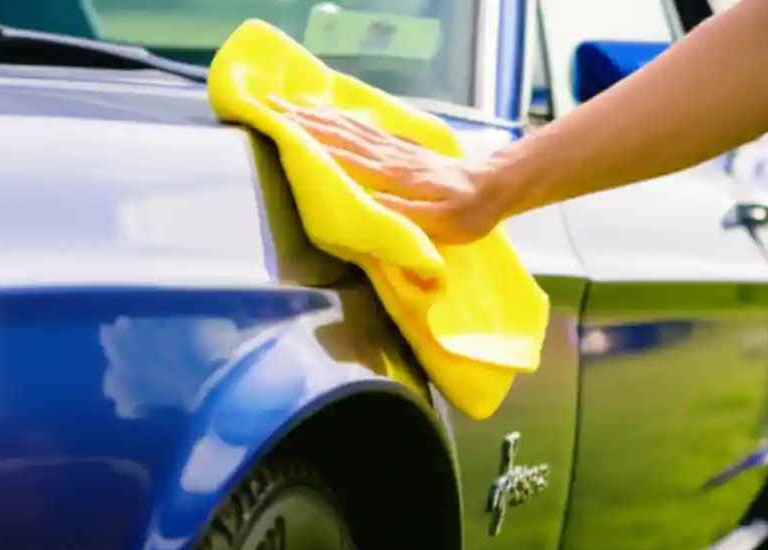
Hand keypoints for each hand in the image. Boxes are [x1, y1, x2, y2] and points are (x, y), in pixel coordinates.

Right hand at [269, 97, 504, 243]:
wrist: (495, 186)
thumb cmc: (468, 214)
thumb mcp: (441, 224)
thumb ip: (404, 214)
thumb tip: (367, 205)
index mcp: (396, 177)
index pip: (349, 158)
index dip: (316, 146)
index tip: (285, 132)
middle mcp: (392, 157)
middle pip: (343, 136)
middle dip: (307, 123)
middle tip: (273, 109)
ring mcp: (397, 149)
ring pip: (352, 129)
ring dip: (319, 117)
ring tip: (289, 106)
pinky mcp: (403, 146)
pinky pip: (367, 129)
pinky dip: (343, 120)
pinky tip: (329, 114)